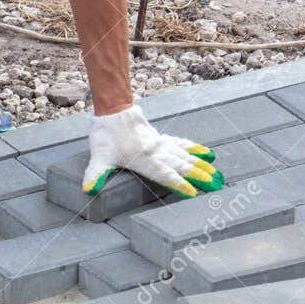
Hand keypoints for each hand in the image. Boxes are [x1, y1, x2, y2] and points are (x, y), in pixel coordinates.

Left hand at [84, 105, 222, 199]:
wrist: (113, 111)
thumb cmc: (105, 136)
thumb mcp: (98, 157)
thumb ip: (95, 174)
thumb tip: (88, 189)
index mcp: (143, 159)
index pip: (164, 175)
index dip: (178, 184)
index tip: (193, 192)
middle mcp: (156, 152)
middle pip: (181, 166)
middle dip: (198, 177)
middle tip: (215, 186)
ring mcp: (160, 144)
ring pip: (185, 156)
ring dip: (201, 166)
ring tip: (217, 175)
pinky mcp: (161, 138)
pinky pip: (181, 144)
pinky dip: (195, 149)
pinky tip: (207, 154)